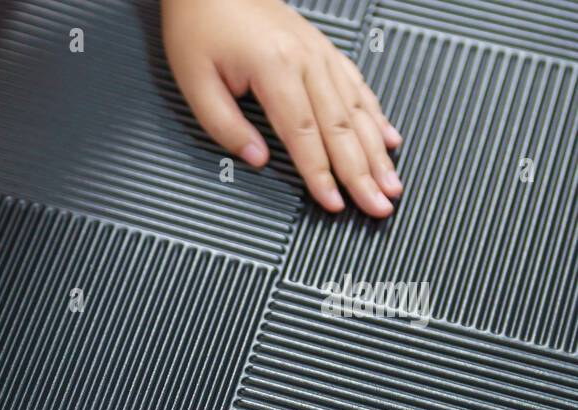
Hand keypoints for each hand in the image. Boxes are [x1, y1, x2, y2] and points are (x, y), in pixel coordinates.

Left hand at [161, 0, 402, 216]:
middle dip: (362, 173)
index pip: (304, 135)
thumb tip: (257, 160)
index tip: (334, 203)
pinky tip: (389, 138)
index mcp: (275, 68)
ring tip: (392, 183)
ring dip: (377, 151)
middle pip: (341, 128)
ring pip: (356, 110)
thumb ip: (224, 126)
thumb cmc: (199, 27)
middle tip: (379, 206)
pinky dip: (376, 115)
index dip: (321, 174)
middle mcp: (306, 59)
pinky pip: (357, 86)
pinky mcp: (322, 49)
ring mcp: (319, 52)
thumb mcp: (195, 83)